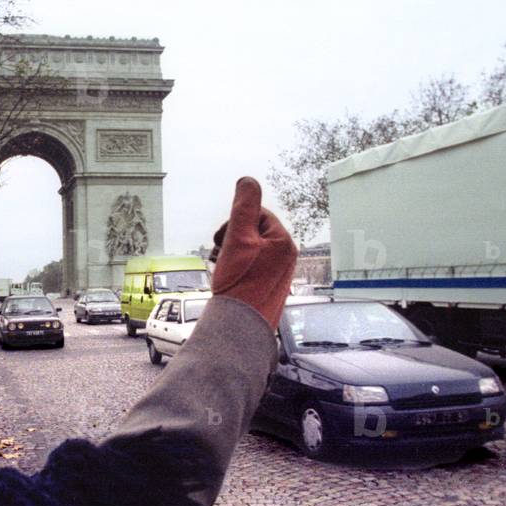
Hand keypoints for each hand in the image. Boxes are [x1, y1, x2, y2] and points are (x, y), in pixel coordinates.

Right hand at [209, 177, 296, 328]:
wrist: (239, 325)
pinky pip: (252, 266)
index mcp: (283, 241)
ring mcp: (278, 272)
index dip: (234, 223)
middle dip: (232, 238)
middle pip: (253, 231)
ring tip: (221, 266)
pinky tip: (227, 276)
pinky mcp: (268, 286)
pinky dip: (237, 266)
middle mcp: (286, 256)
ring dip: (231, 252)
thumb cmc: (239, 284)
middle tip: (219, 252)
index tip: (222, 239)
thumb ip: (243, 207)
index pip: (257, 214)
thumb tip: (247, 180)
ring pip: (250, 249)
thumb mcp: (238, 238)